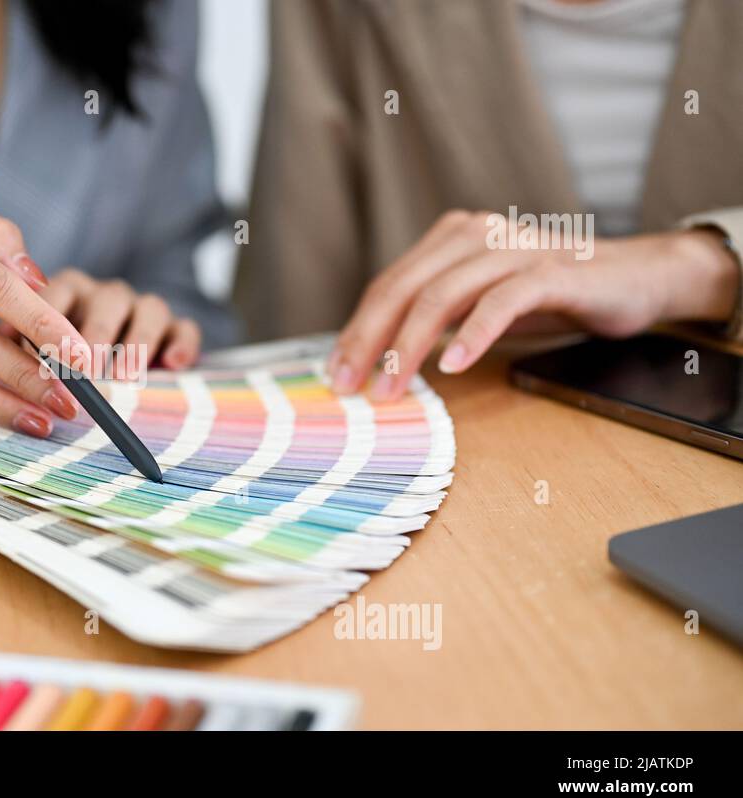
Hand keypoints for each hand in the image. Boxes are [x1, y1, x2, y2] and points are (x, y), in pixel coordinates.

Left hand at [11, 269, 201, 379]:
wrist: (106, 375)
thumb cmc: (59, 366)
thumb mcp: (33, 355)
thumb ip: (18, 352)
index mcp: (67, 293)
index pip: (59, 292)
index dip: (51, 319)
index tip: (40, 353)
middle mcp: (105, 296)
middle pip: (108, 299)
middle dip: (97, 333)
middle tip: (87, 369)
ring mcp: (142, 310)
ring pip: (150, 309)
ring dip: (139, 341)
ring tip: (127, 377)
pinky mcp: (176, 329)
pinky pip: (186, 329)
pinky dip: (182, 344)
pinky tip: (174, 365)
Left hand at [327, 209, 740, 400]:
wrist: (635, 278)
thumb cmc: (550, 296)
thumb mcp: (479, 303)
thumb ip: (435, 318)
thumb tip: (375, 358)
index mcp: (451, 238)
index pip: (388, 286)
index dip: (357, 331)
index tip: (336, 375)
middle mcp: (476, 234)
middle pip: (404, 289)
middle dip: (370, 342)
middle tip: (352, 388)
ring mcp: (514, 250)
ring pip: (443, 296)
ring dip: (409, 347)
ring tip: (392, 388)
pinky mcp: (553, 272)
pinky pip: (502, 302)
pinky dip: (474, 334)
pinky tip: (456, 366)